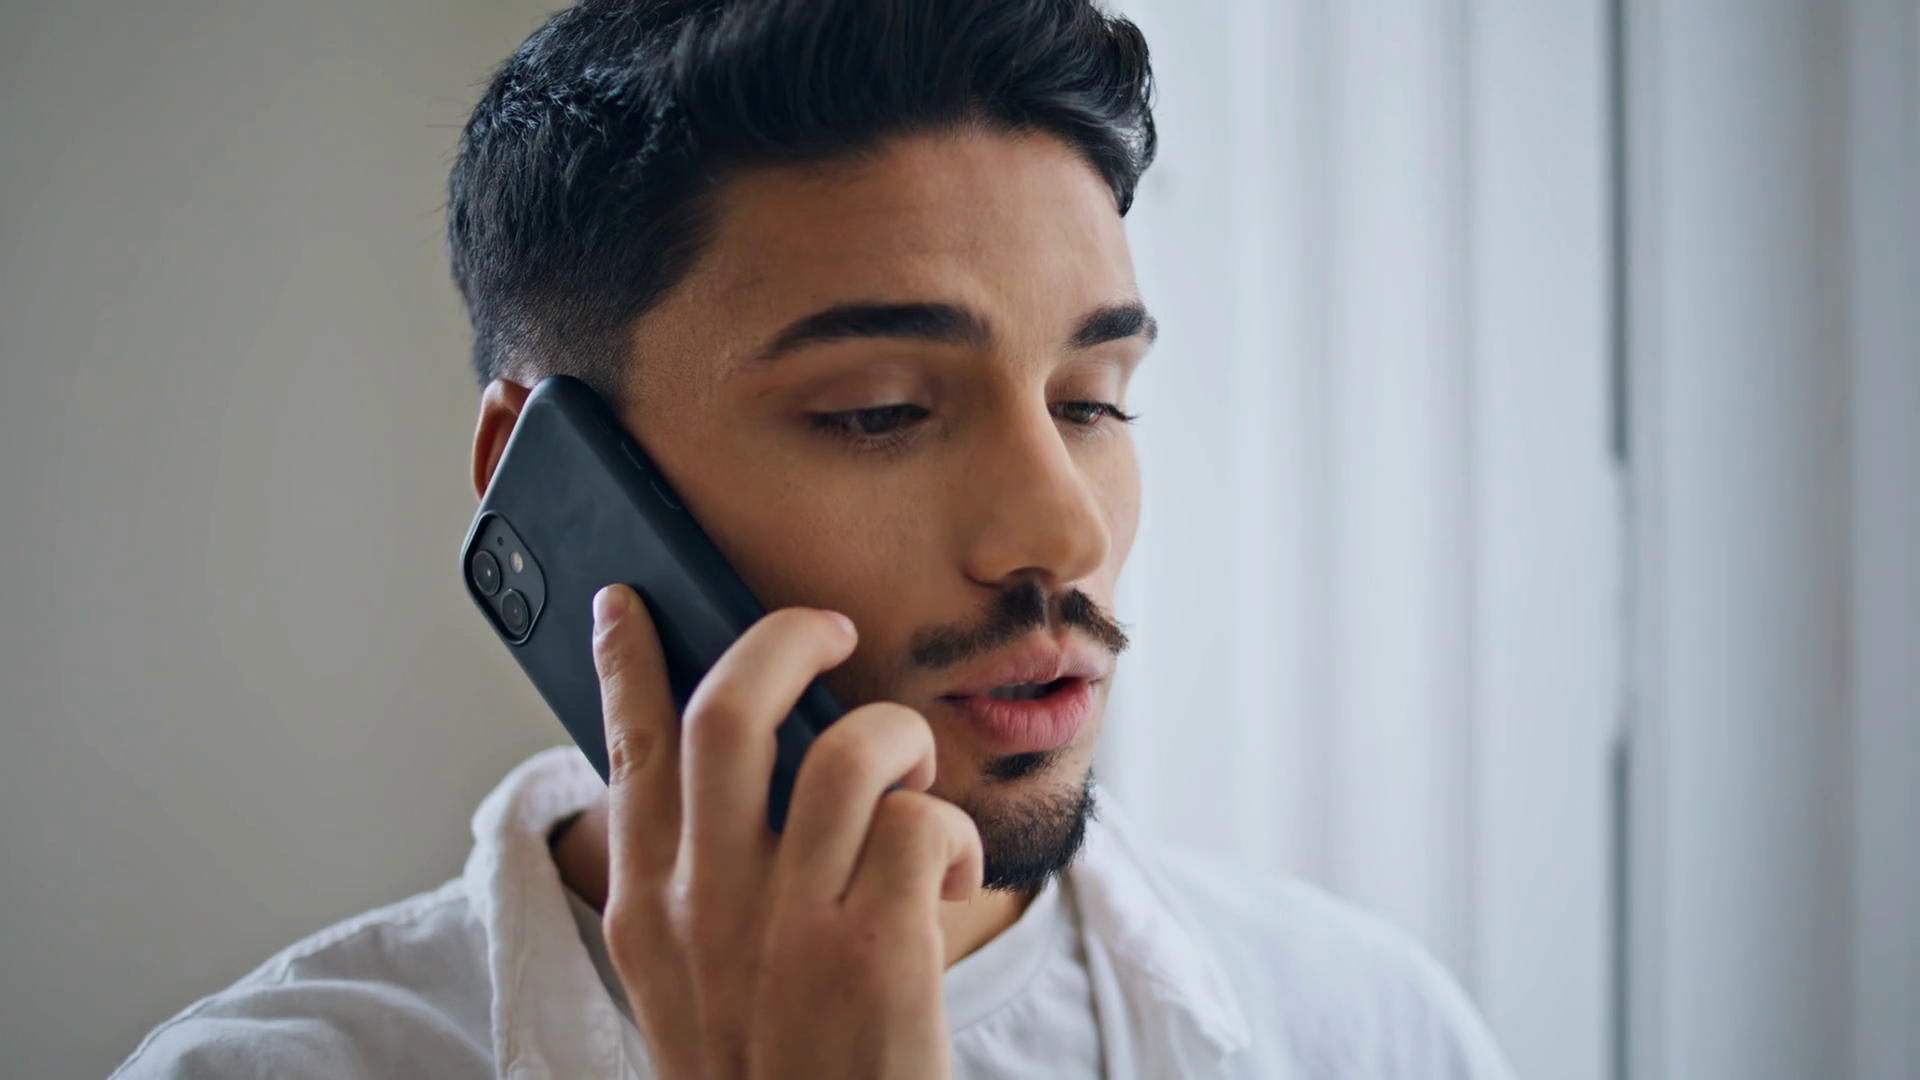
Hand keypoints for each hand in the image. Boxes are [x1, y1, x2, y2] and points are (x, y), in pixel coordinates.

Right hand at [590, 584, 983, 1079]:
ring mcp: (789, 927)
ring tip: (910, 773)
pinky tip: (951, 876)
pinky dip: (951, 833)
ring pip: (847, 750)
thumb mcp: (694, 989)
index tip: (625, 601)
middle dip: (784, 638)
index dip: (626, 663)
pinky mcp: (877, 952)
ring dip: (896, 738)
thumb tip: (741, 779)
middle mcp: (707, 908)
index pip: (629, 753)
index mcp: (651, 914)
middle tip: (828, 629)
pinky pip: (921, 822)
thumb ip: (701, 887)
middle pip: (730, 710)